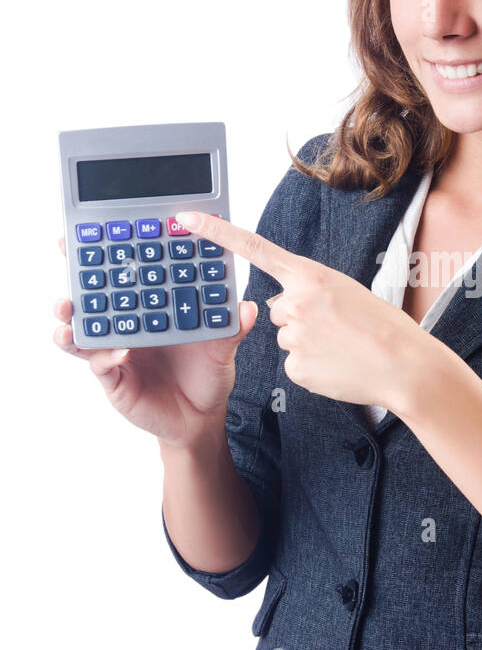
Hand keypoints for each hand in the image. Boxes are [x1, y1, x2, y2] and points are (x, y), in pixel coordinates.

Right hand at [52, 234, 260, 447]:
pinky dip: (104, 356)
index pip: (127, 277)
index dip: (109, 255)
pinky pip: (101, 364)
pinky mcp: (115, 380)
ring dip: (72, 318)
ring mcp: (117, 352)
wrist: (200, 418)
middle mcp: (129, 327)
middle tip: (67, 254)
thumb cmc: (206, 376)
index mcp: (151, 310)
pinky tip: (115, 352)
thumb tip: (247, 306)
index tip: (97, 230)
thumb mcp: (222, 349)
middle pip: (94, 297)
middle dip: (77, 275)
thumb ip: (230, 329)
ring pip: (84, 331)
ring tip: (65, 309)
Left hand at [173, 210, 427, 410]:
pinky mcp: (295, 368)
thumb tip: (285, 308)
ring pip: (286, 337)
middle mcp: (295, 302)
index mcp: (309, 275)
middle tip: (337, 327)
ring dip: (309, 343)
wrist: (405, 365)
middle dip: (301, 318)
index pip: (253, 247)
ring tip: (342, 347)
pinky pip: (294, 364)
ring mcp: (293, 336)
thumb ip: (310, 291)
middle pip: (277, 309)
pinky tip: (336, 366)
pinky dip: (312, 367)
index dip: (216, 232)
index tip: (185, 220)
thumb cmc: (382, 327)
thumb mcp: (346, 291)